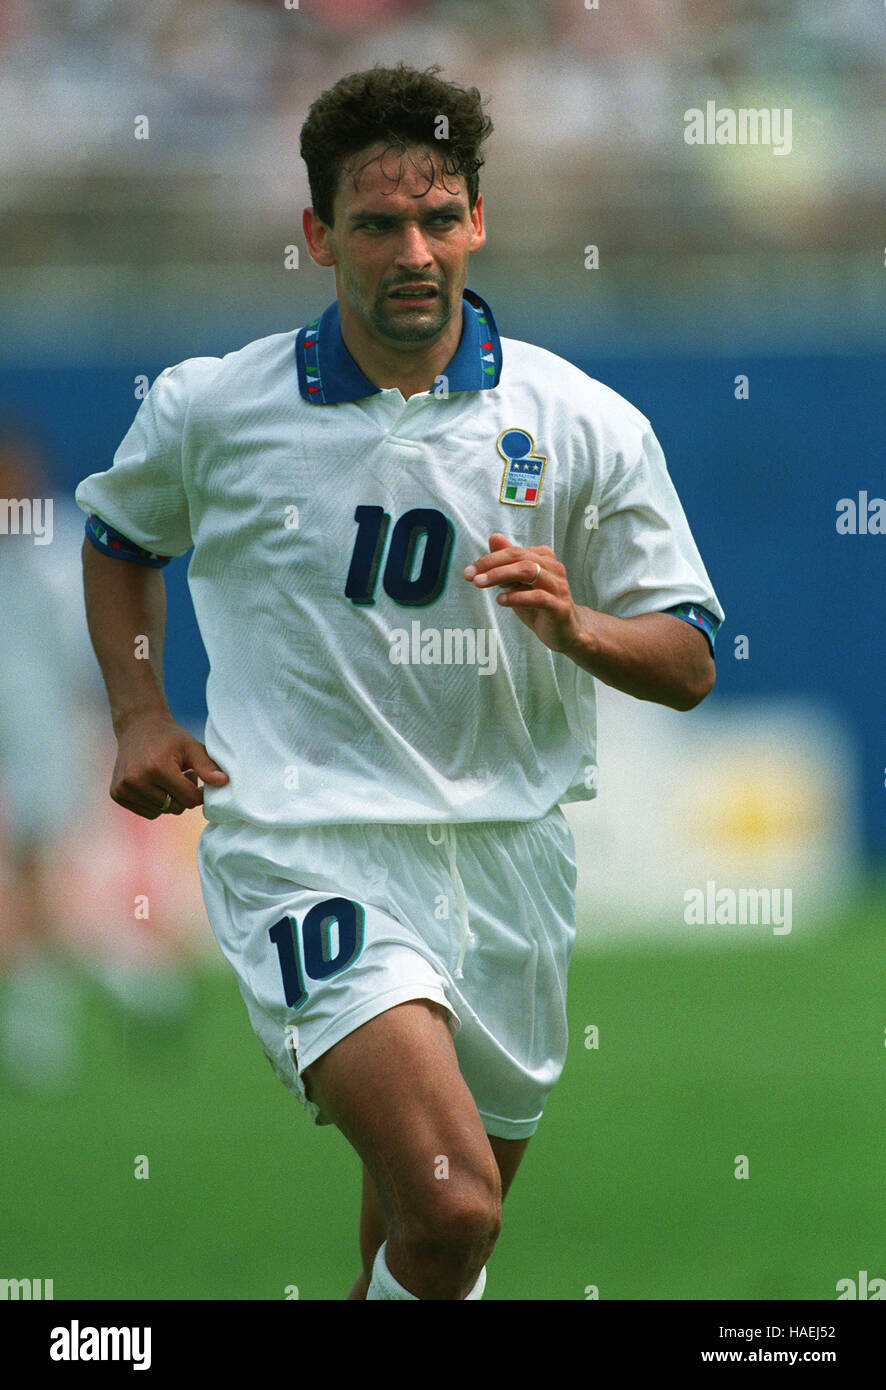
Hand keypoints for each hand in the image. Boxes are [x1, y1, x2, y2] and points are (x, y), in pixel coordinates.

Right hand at [110, 712, 228, 819]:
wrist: (137, 727)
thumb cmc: (169, 737)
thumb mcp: (191, 746)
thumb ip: (208, 766)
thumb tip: (224, 782)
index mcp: (157, 768)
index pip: (188, 800)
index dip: (199, 794)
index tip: (198, 780)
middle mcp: (136, 780)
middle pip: (175, 808)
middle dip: (183, 795)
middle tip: (182, 774)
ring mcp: (123, 788)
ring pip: (161, 812)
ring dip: (169, 799)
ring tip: (168, 778)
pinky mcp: (117, 794)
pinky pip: (147, 812)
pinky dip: (156, 803)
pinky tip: (154, 784)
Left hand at [463, 533, 585, 654]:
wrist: (564, 631)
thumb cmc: (539, 606)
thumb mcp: (518, 583)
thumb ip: (507, 562)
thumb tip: (494, 537)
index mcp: (543, 558)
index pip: (512, 552)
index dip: (488, 559)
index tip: (468, 571)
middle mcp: (553, 568)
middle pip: (519, 558)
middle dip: (491, 565)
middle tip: (470, 576)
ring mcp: (558, 586)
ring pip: (529, 571)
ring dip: (501, 575)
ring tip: (481, 583)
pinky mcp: (560, 606)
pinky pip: (538, 597)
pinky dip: (516, 597)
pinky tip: (501, 600)